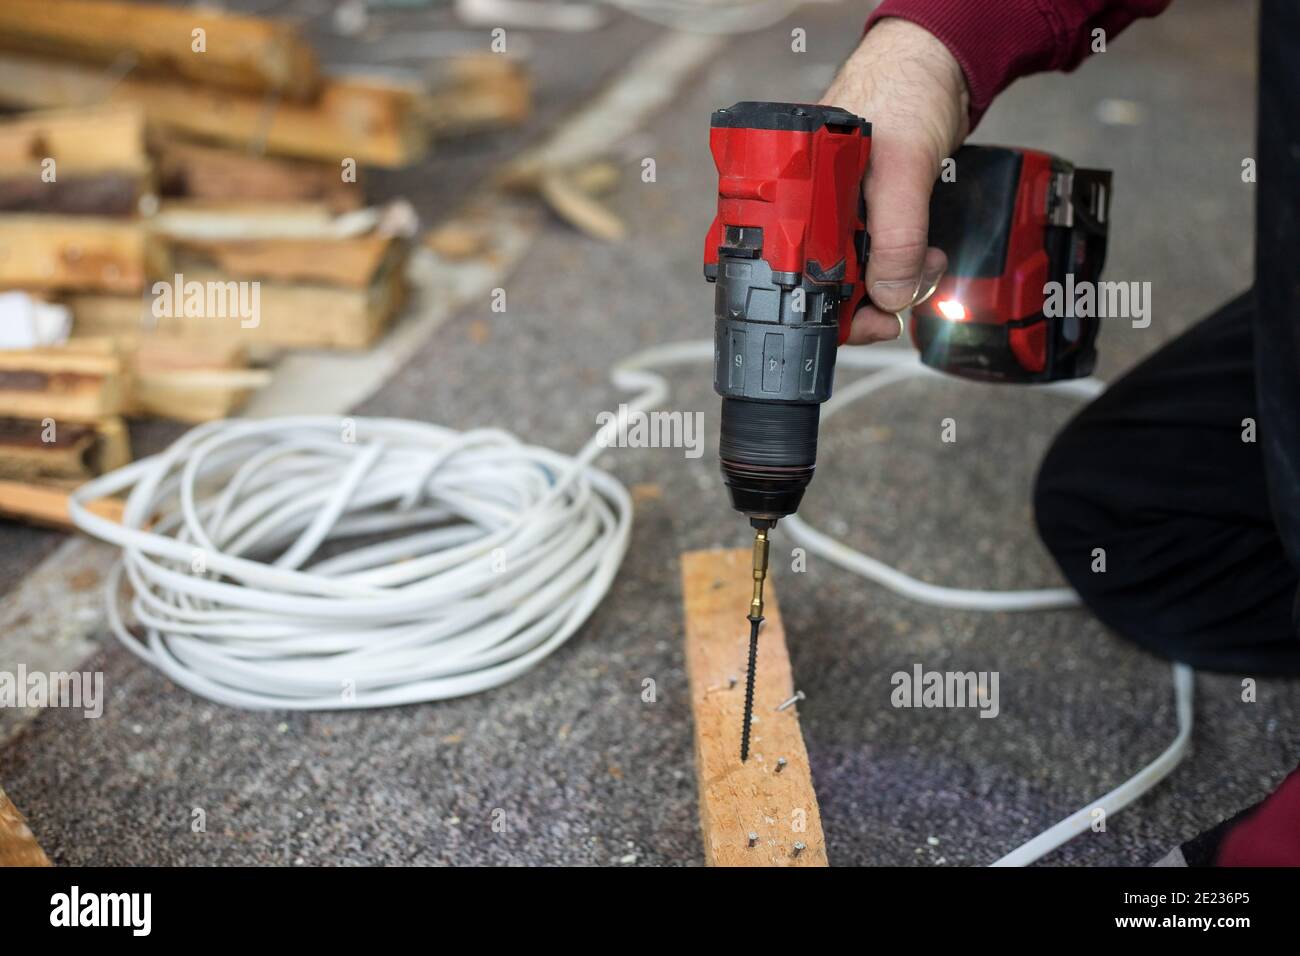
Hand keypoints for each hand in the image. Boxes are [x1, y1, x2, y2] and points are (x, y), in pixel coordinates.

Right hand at [820, 18, 970, 343]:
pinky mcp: (864, 211)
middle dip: (871, 298)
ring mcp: (836, 211)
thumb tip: (890, 296)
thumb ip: (897, 237)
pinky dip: (900, 265)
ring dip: (893, 283)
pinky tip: (923, 259)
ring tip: (927, 268)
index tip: (871, 323)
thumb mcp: (903, 169)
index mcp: (793, 196)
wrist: (939, 62)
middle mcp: (809, 208)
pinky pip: (875, 254)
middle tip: (907, 297)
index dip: (829, 308)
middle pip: (823, 282)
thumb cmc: (905, 91)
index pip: (792, 274)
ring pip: (854, 273)